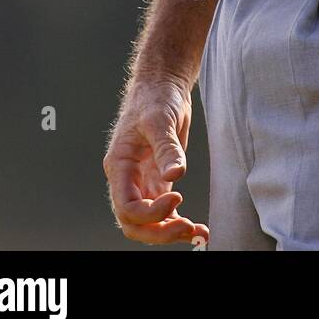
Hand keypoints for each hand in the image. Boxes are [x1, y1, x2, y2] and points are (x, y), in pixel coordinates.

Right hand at [103, 74, 208, 245]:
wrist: (164, 85)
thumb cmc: (155, 97)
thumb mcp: (160, 119)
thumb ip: (167, 148)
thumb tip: (176, 174)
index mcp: (120, 166)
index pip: (126, 206)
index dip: (150, 211)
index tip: (177, 195)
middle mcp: (128, 179)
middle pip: (134, 223)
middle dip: (159, 231)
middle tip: (189, 227)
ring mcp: (143, 182)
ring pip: (149, 223)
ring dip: (170, 232)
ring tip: (199, 232)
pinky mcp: (159, 181)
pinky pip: (164, 211)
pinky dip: (178, 222)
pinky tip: (198, 228)